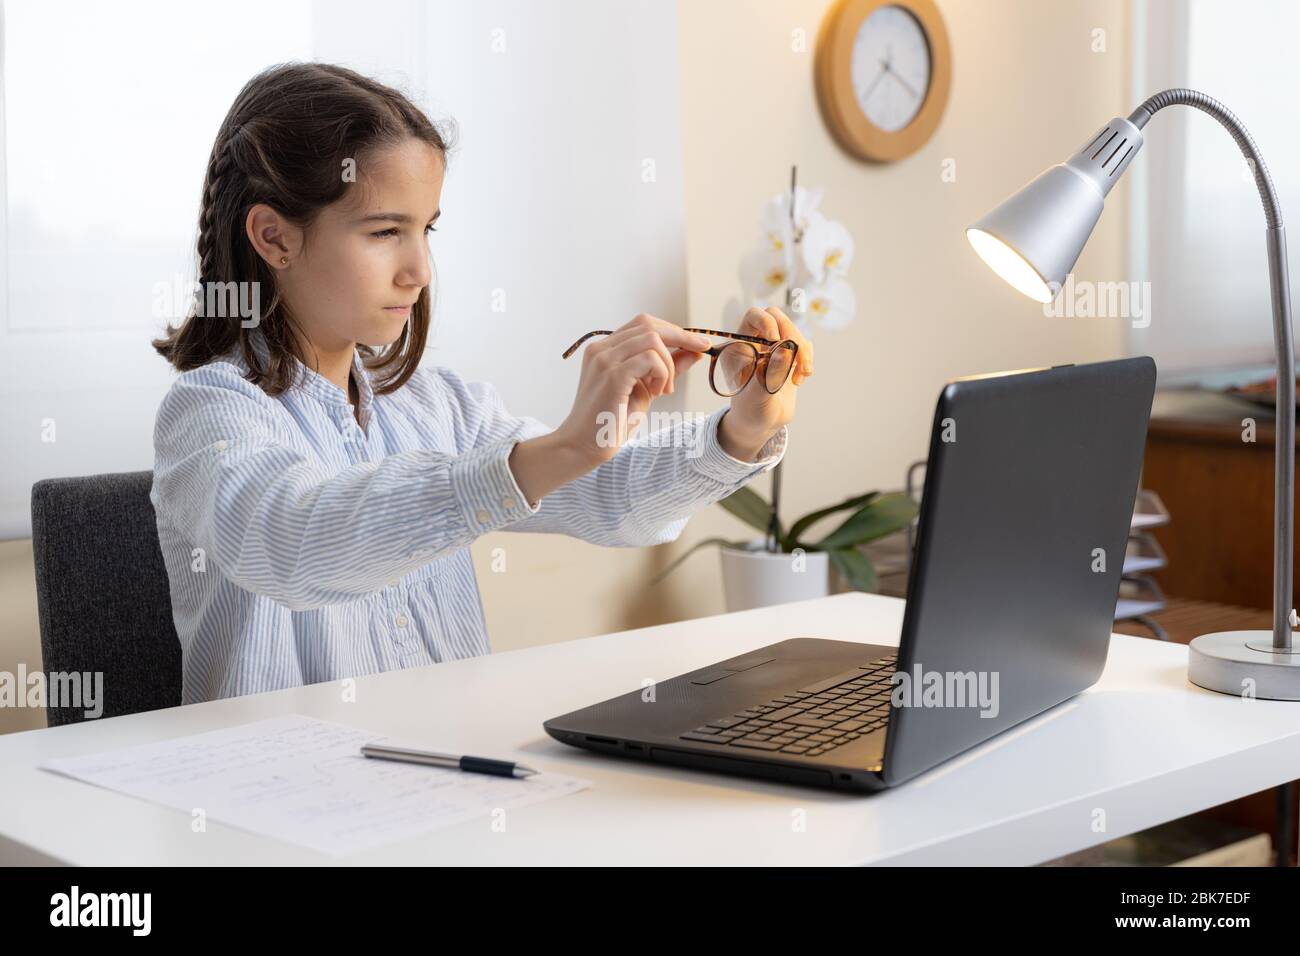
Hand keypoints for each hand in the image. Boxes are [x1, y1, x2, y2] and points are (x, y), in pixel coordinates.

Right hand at [556, 313, 710, 467]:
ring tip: (663, 390)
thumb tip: (695, 351)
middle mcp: (601, 349)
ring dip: (669, 363)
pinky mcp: (612, 375)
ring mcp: (604, 360)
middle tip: (700, 352)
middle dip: (681, 337)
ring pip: (653, 339)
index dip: (674, 330)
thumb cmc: (611, 421)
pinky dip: (662, 374)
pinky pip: (650, 359)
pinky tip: (657, 393)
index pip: (643, 324)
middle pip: (649, 324)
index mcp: (605, 349)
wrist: (583, 446)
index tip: (698, 344)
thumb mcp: (645, 390)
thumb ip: (666, 369)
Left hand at [722, 306, 813, 456]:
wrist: (760, 423)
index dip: (767, 322)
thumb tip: (783, 351)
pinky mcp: (789, 355)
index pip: (754, 315)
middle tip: (794, 360)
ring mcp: (774, 347)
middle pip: (778, 317)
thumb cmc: (750, 409)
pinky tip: (799, 379)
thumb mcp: (755, 395)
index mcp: (740, 343)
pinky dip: (807, 359)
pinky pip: (804, 344)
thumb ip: (767, 373)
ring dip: (802, 352)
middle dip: (791, 336)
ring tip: (798, 377)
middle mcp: (756, 340)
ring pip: (794, 331)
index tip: (775, 341)